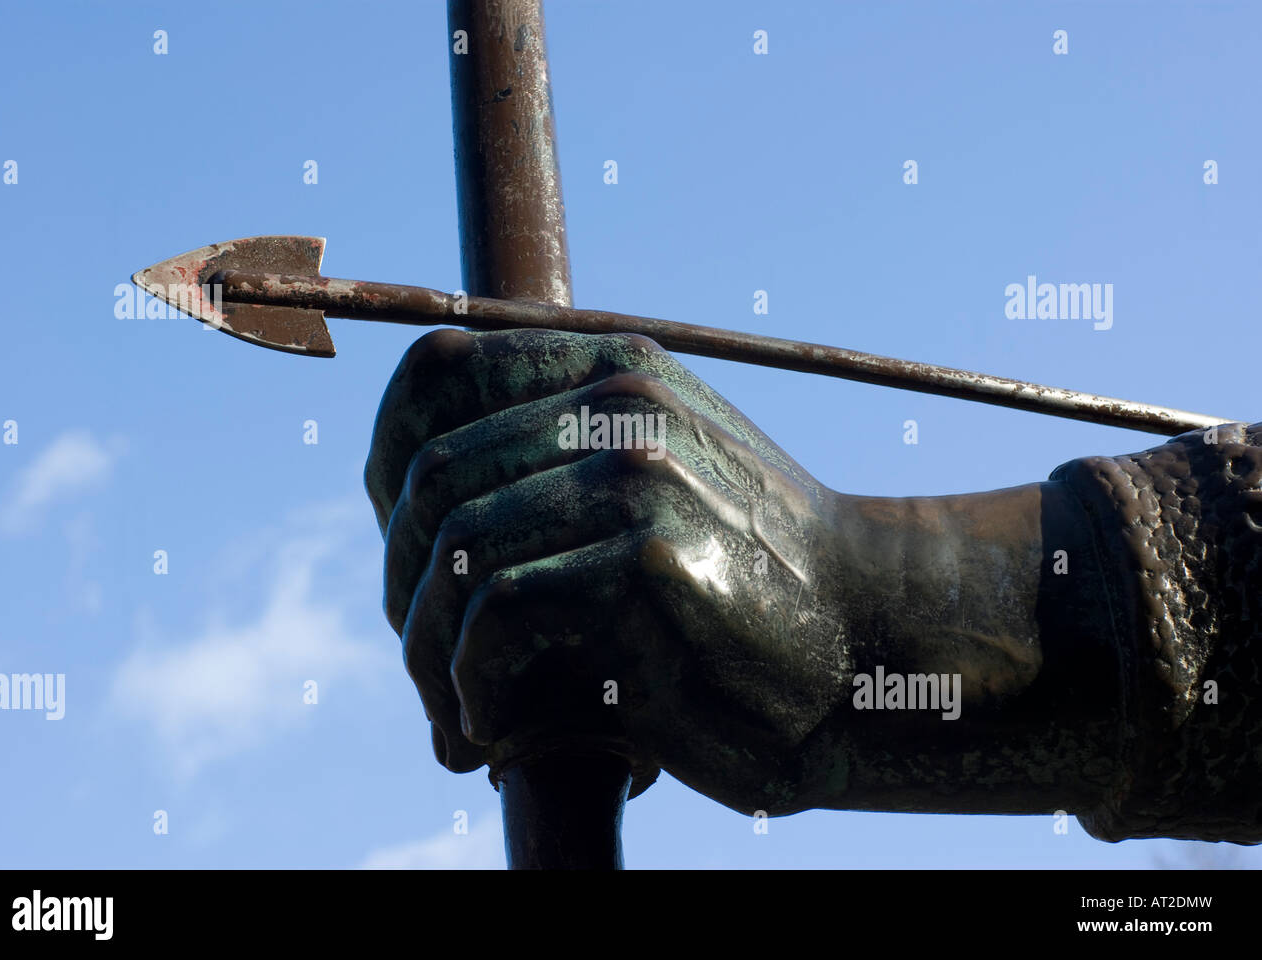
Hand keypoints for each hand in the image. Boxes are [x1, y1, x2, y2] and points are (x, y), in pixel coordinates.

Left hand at [364, 328, 843, 813]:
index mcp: (615, 368)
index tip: (402, 555)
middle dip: (405, 585)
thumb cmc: (751, 579)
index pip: (438, 375)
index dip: (387, 466)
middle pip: (435, 478)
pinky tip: (491, 727)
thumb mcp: (658, 479)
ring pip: (458, 549)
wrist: (876, 641)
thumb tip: (403, 493)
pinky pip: (499, 615)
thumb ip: (554, 458)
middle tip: (424, 659)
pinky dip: (472, 683)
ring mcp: (638, 475)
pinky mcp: (647, 563)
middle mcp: (623, 402)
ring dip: (429, 648)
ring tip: (451, 710)